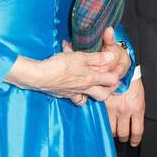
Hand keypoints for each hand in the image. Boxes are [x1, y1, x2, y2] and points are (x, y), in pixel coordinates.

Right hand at [5, 44, 122, 103]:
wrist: (40, 76)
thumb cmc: (59, 65)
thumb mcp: (79, 57)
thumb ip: (96, 58)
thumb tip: (111, 58)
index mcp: (90, 78)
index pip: (111, 81)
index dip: (116, 76)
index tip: (116, 70)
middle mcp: (85, 88)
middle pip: (103, 95)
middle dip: (108, 90)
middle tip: (107, 82)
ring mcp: (74, 93)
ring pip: (88, 99)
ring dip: (92, 95)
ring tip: (93, 87)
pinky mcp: (64, 95)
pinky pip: (75, 99)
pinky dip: (78, 96)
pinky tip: (76, 90)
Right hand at [105, 77, 144, 144]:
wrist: (122, 69)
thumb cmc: (133, 82)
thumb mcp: (140, 97)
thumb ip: (137, 111)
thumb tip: (134, 124)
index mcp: (137, 109)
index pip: (137, 132)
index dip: (135, 140)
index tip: (133, 142)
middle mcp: (125, 111)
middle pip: (123, 134)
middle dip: (123, 137)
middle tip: (123, 137)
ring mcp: (113, 108)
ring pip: (111, 130)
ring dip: (113, 133)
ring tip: (114, 131)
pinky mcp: (103, 105)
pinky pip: (102, 120)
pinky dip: (103, 124)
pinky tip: (104, 124)